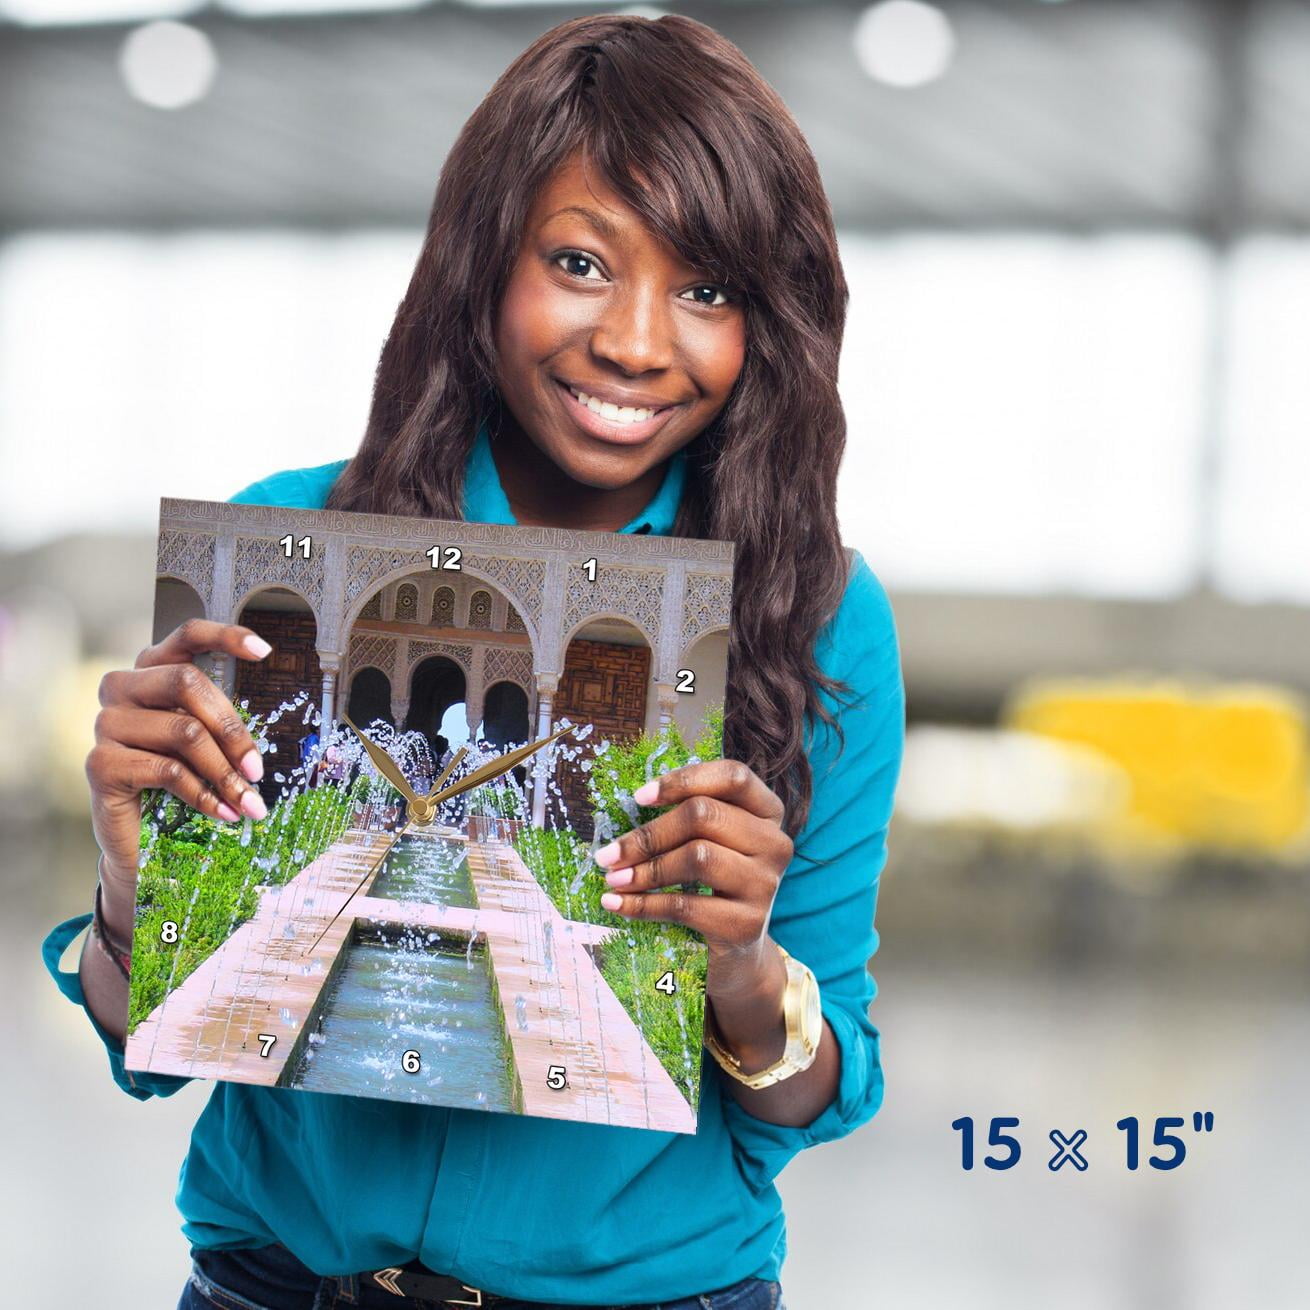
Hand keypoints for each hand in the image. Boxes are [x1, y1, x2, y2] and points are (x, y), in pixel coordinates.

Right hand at [86, 619, 271, 931]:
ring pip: (184, 732)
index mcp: (151, 671)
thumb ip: (218, 725)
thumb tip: (261, 748)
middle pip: (188, 682)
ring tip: (249, 802)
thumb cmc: (175, 782)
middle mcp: (122, 688)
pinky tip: (223, 812)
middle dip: (233, 730)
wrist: (136, 838)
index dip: (224, 637)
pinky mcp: (101, 763)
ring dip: (225, 772)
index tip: (265, 652)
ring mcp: (107, 723)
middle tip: (259, 770)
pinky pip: (167, 770)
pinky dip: (204, 794)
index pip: (185, 636)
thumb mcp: (201, 745)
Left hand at [593, 759, 793, 1003]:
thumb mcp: (713, 843)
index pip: (733, 776)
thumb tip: (631, 805)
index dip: (684, 780)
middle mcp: (775, 843)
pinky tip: (616, 904)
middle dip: (648, 835)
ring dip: (644, 870)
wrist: (740, 953)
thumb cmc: (715, 885)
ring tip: (612, 879)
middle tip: (608, 854)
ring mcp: (765, 884)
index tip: (638, 798)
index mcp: (767, 812)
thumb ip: (688, 817)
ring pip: (697, 857)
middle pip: (704, 815)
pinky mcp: (748, 924)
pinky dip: (643, 904)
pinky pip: (686, 905)